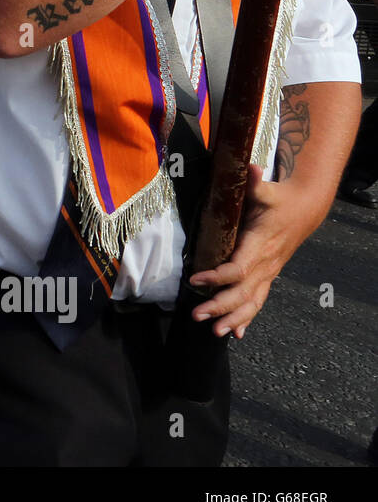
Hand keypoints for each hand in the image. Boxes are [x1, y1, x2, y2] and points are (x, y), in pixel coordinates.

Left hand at [187, 165, 314, 338]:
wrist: (304, 209)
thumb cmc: (279, 199)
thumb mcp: (267, 189)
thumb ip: (254, 182)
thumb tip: (249, 167)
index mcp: (260, 245)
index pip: (238, 268)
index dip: (217, 276)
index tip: (195, 278)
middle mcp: (265, 264)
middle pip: (242, 292)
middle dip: (220, 306)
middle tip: (196, 315)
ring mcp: (268, 273)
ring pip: (251, 302)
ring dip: (233, 318)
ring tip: (214, 332)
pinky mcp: (268, 276)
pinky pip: (258, 301)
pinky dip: (246, 318)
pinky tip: (235, 334)